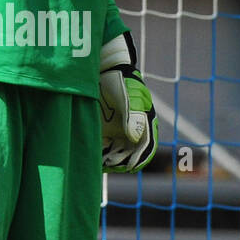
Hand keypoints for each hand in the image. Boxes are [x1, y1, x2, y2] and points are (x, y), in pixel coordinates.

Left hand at [98, 32, 157, 171]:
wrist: (105, 73)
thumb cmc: (122, 83)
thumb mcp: (129, 97)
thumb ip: (133, 116)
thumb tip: (135, 139)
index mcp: (145, 125)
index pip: (146, 147)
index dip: (139, 159)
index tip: (130, 167)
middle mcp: (133, 133)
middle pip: (130, 155)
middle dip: (121, 162)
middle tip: (110, 163)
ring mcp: (118, 134)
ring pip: (116, 154)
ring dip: (109, 161)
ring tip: (100, 163)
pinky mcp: (104, 133)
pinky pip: (104, 149)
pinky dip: (100, 155)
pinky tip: (92, 157)